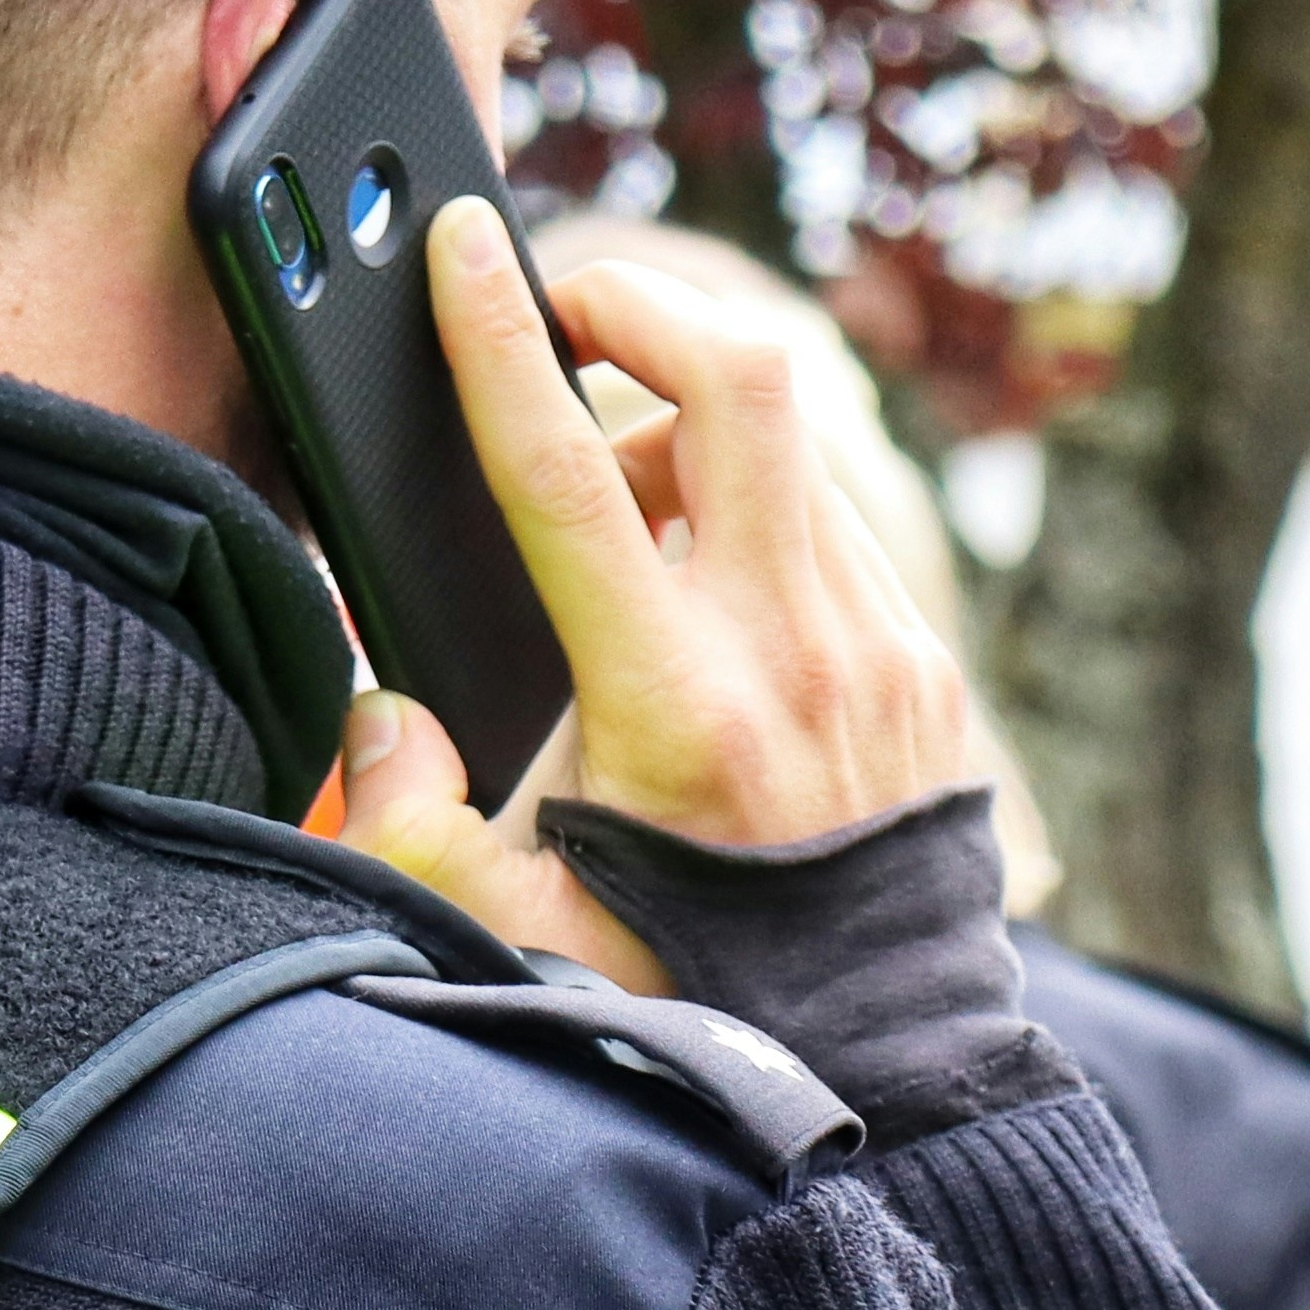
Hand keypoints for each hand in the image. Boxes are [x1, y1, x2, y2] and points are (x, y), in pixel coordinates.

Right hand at [335, 199, 972, 978]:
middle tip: (566, 302)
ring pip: (790, 444)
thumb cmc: (675, 994)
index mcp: (674, 705)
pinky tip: (700, 578)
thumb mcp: (508, 931)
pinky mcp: (921, 661)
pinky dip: (755, 507)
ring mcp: (876, 646)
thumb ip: (411, 823)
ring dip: (691, 427)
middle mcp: (792, 650)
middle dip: (645, 307)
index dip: (505, 343)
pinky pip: (831, 524)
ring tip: (618, 497)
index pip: (573, 473)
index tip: (467, 253)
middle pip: (741, 379)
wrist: (873, 1056)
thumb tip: (389, 713)